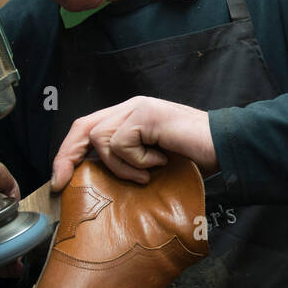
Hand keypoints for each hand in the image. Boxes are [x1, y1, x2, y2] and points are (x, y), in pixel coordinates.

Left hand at [51, 95, 218, 189]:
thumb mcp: (154, 162)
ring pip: (102, 139)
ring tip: (148, 172)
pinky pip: (121, 143)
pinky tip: (160, 162)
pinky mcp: (146, 114)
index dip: (69, 152)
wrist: (227, 147)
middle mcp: (132, 106)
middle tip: (63, 181)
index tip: (60, 180)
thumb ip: (129, 161)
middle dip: (67, 155)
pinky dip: (138, 161)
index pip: (89, 127)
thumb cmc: (197, 158)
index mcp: (132, 116)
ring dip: (122, 165)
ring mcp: (139, 108)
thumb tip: (98, 178)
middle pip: (83, 126)